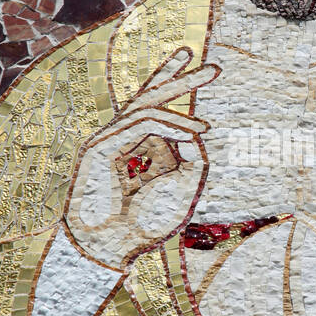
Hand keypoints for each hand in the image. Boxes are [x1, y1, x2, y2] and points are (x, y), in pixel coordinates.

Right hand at [64, 47, 218, 267]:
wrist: (113, 248)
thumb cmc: (146, 223)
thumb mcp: (184, 184)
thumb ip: (193, 152)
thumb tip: (192, 128)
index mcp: (138, 149)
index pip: (156, 112)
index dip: (177, 87)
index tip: (208, 70)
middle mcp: (122, 140)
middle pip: (149, 98)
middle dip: (181, 78)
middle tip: (214, 66)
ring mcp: (108, 141)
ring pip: (147, 107)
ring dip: (181, 99)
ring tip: (209, 96)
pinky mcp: (100, 146)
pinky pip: (141, 125)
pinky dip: (170, 126)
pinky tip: (193, 133)